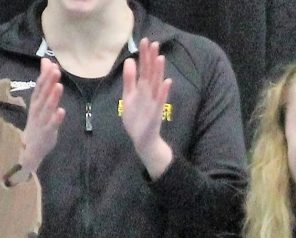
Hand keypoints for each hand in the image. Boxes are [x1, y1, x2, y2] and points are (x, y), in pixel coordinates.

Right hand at [18, 58, 65, 173]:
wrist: (30, 149)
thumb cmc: (37, 121)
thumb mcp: (40, 101)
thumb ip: (44, 82)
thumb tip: (46, 61)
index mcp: (36, 102)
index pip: (39, 86)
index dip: (45, 75)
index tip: (51, 63)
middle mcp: (37, 110)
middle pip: (43, 95)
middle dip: (49, 82)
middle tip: (55, 70)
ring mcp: (41, 122)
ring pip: (47, 108)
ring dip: (53, 98)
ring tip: (59, 86)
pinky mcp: (47, 133)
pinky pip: (52, 125)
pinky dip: (56, 119)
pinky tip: (61, 111)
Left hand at [122, 38, 172, 178]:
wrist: (142, 139)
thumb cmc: (136, 118)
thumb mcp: (128, 97)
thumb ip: (129, 80)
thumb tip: (129, 61)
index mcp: (141, 88)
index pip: (143, 69)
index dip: (144, 56)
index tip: (144, 40)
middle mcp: (149, 93)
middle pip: (150, 73)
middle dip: (151, 59)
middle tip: (154, 43)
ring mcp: (154, 102)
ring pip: (156, 84)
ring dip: (159, 72)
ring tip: (160, 58)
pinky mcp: (156, 113)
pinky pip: (160, 101)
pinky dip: (163, 92)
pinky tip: (167, 82)